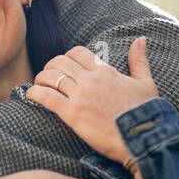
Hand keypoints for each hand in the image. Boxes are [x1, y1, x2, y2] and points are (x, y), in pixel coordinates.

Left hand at [27, 37, 158, 165]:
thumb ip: (139, 61)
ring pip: (50, 77)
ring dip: (40, 80)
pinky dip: (35, 94)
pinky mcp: (72, 113)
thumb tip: (140, 40)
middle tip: (48, 77)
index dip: (67, 57)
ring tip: (38, 86)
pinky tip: (31, 96)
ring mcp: (81, 96)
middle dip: (50, 67)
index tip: (64, 66)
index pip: (78, 53)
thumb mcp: (146, 83)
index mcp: (106, 71)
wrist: (143, 138)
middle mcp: (91, 80)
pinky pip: (46, 97)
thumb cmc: (146, 113)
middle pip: (60, 62)